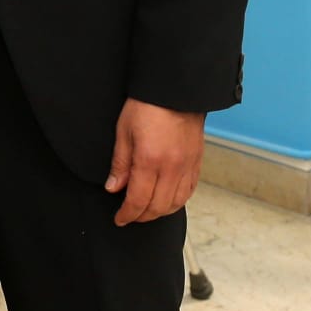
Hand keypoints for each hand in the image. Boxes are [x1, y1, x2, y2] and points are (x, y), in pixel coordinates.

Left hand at [105, 97, 204, 224]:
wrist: (176, 91)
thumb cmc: (146, 106)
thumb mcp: (123, 131)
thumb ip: (120, 163)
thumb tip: (113, 188)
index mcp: (150, 161)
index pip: (138, 200)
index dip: (127, 214)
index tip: (119, 219)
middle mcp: (172, 169)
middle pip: (158, 207)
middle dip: (142, 217)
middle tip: (129, 217)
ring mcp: (187, 167)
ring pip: (176, 203)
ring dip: (160, 212)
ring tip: (146, 211)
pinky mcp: (197, 163)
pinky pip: (189, 191)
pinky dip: (176, 201)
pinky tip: (167, 200)